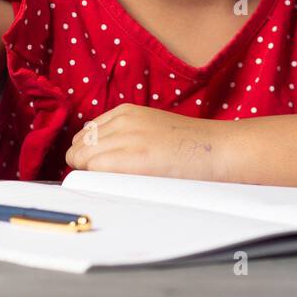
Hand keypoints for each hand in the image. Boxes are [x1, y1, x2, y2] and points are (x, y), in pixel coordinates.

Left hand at [65, 103, 228, 180]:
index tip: (94, 168)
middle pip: (78, 146)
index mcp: (125, 112)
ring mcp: (125, 137)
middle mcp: (121, 120)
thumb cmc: (189, 147)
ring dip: (89, 174)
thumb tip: (97, 158)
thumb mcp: (151, 129)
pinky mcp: (132, 157)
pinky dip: (96, 179)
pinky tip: (114, 185)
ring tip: (110, 184)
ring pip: (82, 158)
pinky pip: (95, 168)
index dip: (86, 154)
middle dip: (83, 164)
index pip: (85, 134)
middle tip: (101, 180)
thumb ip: (125, 136)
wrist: (218, 150)